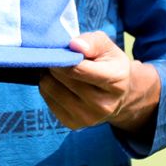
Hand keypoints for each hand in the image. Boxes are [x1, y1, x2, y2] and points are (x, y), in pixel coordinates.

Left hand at [39, 32, 159, 133]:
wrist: (117, 95)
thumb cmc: (109, 64)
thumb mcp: (106, 46)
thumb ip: (92, 41)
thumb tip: (74, 45)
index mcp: (116, 81)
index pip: (80, 69)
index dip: (64, 57)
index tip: (59, 50)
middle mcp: (104, 104)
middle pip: (64, 79)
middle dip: (56, 64)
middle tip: (58, 57)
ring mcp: (88, 118)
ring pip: (52, 89)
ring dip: (49, 75)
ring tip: (57, 70)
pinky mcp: (74, 124)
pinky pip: (48, 101)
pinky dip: (48, 89)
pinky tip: (58, 83)